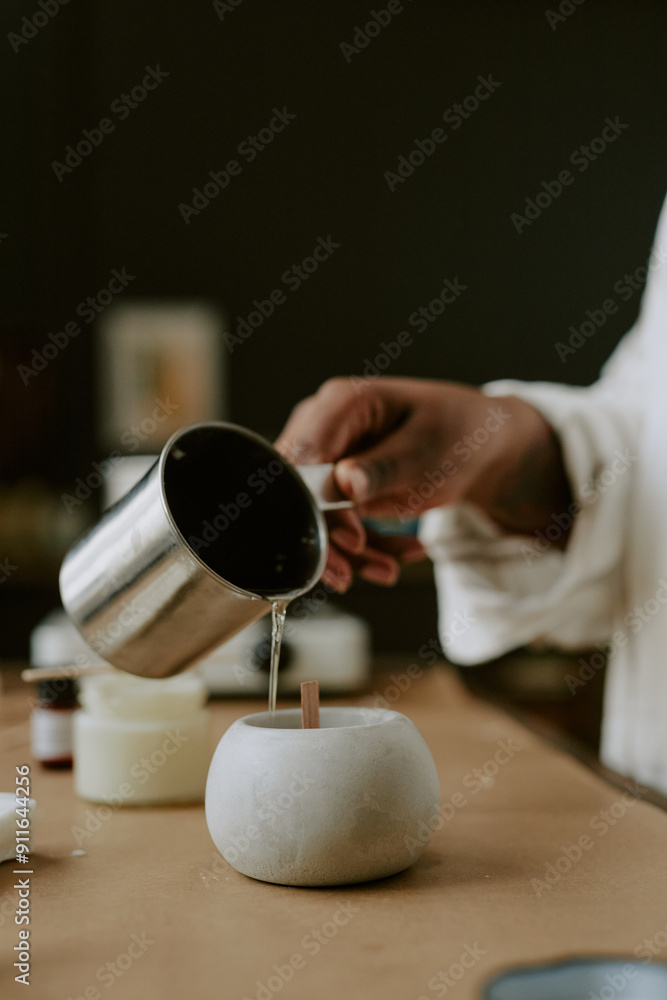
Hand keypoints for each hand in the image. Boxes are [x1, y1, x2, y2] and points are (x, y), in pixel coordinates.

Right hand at [275, 377, 569, 590]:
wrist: (475, 443)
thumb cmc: (456, 432)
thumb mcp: (428, 450)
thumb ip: (384, 467)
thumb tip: (345, 482)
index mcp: (340, 404)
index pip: (303, 459)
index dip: (315, 505)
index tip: (352, 540)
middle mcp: (320, 429)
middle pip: (298, 494)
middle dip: (332, 541)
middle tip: (375, 568)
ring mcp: (324, 460)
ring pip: (314, 519)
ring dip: (351, 554)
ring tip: (391, 569)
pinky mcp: (333, 488)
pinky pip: (334, 528)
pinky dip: (365, 550)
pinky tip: (404, 552)